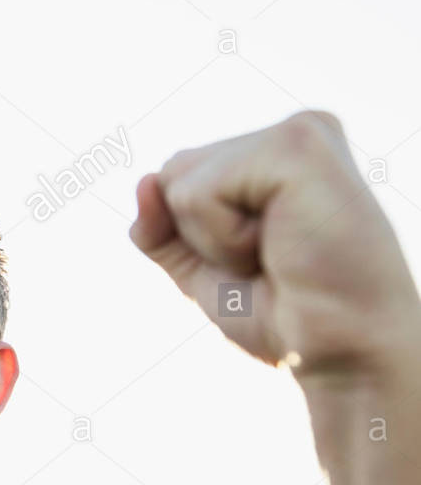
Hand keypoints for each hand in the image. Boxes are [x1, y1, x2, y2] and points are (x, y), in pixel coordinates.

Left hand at [129, 110, 420, 384]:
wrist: (342, 351)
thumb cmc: (285, 315)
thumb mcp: (201, 269)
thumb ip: (161, 227)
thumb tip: (143, 180)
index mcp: (278, 154)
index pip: (177, 177)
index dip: (195, 237)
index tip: (263, 262)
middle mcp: (294, 133)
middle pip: (172, 171)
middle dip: (200, 236)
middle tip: (271, 261)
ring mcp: (298, 133)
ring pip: (178, 181)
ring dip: (213, 241)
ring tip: (279, 253)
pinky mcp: (297, 145)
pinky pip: (197, 193)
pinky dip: (224, 239)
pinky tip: (281, 246)